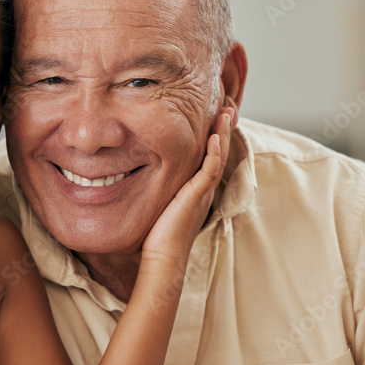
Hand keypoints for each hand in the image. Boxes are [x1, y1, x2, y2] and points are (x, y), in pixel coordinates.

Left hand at [140, 108, 233, 269]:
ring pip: (219, 156)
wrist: (162, 258)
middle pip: (220, 151)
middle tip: (229, 106)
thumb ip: (156, 188)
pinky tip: (214, 137)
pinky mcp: (197, 197)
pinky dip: (214, 153)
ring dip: (223, 133)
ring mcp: (202, 192)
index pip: (209, 155)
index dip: (214, 136)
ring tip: (227, 112)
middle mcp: (203, 188)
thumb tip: (135, 171)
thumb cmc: (156, 236)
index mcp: (195, 189)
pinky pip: (210, 171)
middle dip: (224, 128)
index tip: (215, 115)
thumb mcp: (158, 203)